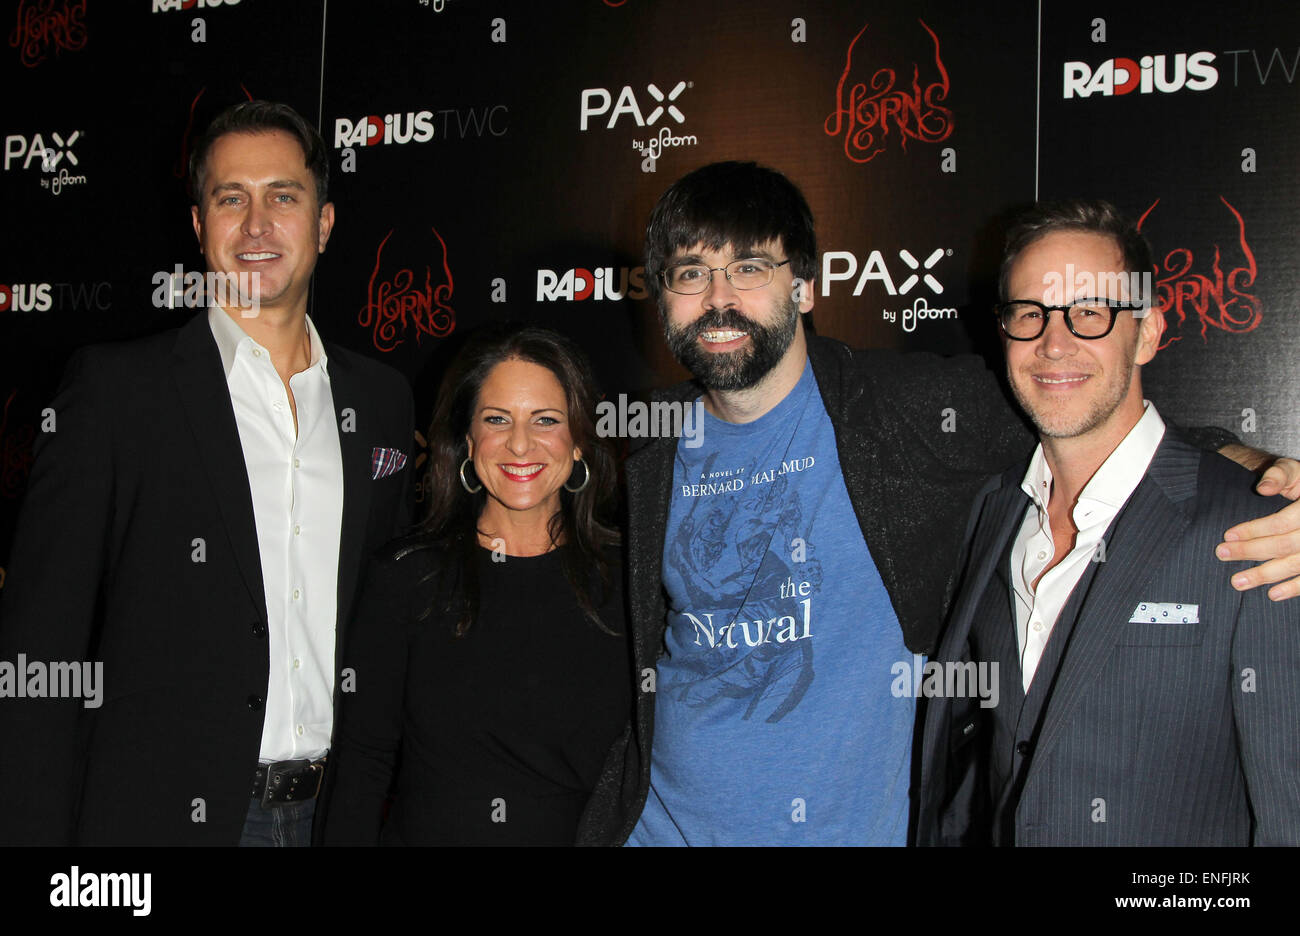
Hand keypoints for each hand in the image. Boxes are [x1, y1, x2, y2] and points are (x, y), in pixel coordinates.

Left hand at [1217, 458, 1299, 599]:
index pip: (1282, 523)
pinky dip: (1294, 588)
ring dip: (1266, 575)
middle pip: (1285, 545)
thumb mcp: (1293, 469)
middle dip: (1251, 552)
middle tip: (1221, 554)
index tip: (1227, 536)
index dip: (1254, 530)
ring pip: (1296, 565)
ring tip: (1238, 582)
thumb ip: (1279, 475)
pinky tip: (1273, 594)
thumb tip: (1263, 488)